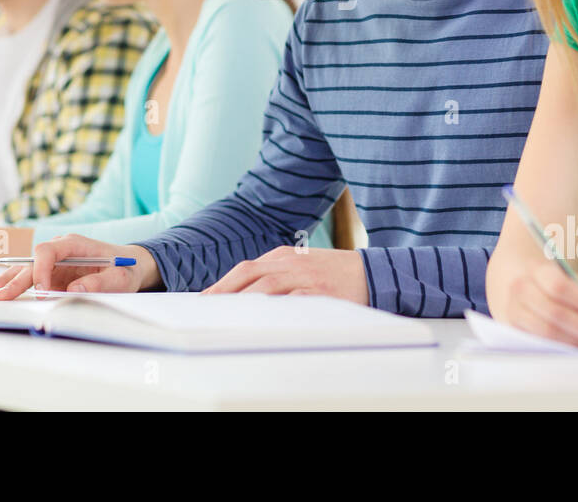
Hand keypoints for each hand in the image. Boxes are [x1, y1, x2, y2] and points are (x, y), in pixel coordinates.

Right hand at [0, 234, 157, 299]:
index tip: (42, 292)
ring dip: (8, 281)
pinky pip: (30, 277)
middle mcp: (60, 249)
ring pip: (25, 269)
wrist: (129, 265)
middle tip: (0, 297)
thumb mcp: (120, 277)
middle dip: (15, 280)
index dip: (41, 271)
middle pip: (31, 262)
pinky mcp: (52, 272)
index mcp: (75, 243)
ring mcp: (54, 260)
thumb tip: (74, 291)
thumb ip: (100, 283)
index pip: (47, 251)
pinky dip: (14, 284)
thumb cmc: (125, 269)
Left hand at [204, 247, 369, 304]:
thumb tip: (242, 295)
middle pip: (248, 274)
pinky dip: (275, 311)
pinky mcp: (321, 293)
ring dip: (242, 302)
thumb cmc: (332, 274)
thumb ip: (274, 276)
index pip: (244, 269)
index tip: (204, 300)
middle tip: (203, 309)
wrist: (374, 273)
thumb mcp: (301, 266)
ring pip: (266, 287)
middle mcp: (291, 263)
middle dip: (223, 291)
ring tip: (223, 317)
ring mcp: (306, 278)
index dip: (221, 284)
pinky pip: (294, 302)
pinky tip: (260, 322)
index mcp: (282, 256)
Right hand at [489, 260, 577, 345]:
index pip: (559, 286)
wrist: (519, 284)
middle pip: (554, 312)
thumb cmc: (555, 285)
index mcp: (538, 270)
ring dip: (577, 341)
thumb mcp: (577, 280)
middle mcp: (521, 289)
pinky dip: (564, 348)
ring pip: (547, 331)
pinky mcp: (514, 331)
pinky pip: (541, 343)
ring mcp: (513, 311)